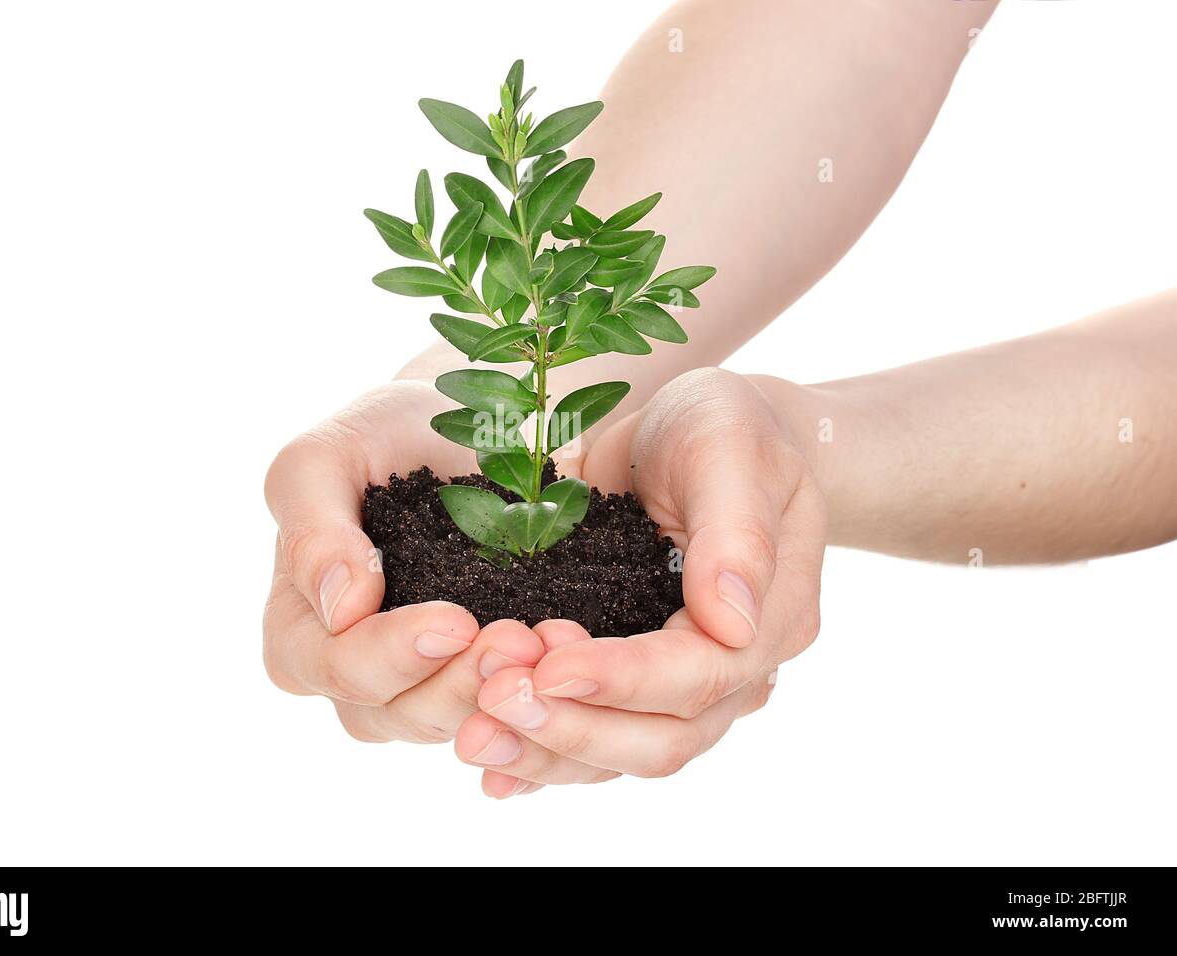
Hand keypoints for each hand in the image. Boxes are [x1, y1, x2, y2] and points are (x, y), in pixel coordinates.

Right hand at [264, 380, 519, 741]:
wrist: (466, 426)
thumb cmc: (379, 437)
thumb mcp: (325, 459)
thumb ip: (313, 528)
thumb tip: (340, 609)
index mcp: (299, 631)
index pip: (335, 668)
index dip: (391, 655)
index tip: (455, 621)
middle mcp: (354, 674)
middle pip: (397, 713)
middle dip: (460, 683)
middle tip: (519, 641)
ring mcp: (422, 685)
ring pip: (456, 724)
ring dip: (505, 695)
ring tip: (551, 647)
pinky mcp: (482, 680)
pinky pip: (509, 714)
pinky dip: (541, 697)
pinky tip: (572, 662)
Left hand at [453, 368, 826, 792]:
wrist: (704, 433)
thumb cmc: (726, 427)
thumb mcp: (730, 447)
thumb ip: (736, 531)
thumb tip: (731, 623)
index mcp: (773, 616)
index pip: (699, 675)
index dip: (623, 679)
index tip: (548, 664)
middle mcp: (736, 668)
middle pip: (661, 737)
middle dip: (574, 729)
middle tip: (491, 701)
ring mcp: (686, 684)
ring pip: (623, 753)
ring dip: (547, 753)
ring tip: (473, 736)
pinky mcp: (637, 682)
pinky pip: (597, 742)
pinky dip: (546, 761)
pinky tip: (494, 773)